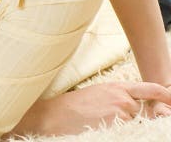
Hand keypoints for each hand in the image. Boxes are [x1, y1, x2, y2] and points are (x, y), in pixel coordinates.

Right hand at [15, 82, 170, 135]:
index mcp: (116, 87)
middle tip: (104, 116)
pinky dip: (116, 130)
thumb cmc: (74, 106)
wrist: (56, 115)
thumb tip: (134, 107)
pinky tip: (99, 125)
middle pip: (139, 112)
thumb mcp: (98, 93)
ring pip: (132, 123)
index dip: (165, 96)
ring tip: (98, 121)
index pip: (150, 89)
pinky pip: (126, 130)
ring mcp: (121, 109)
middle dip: (128, 117)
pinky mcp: (118, 121)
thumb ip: (118, 97)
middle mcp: (122, 97)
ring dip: (120, 125)